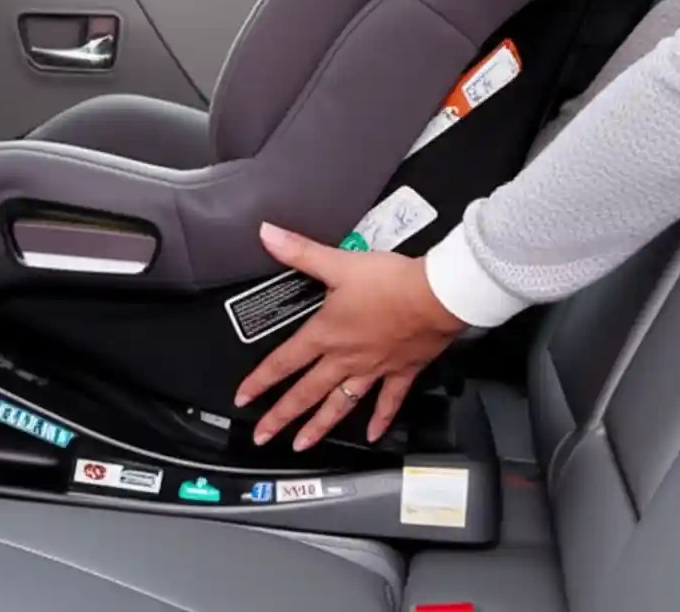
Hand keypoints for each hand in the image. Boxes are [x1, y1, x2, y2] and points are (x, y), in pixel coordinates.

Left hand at [234, 223, 466, 450]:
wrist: (436, 296)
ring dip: (319, 426)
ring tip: (301, 445)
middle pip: (306, 393)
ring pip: (340, 405)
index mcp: (327, 334)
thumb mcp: (340, 262)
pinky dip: (379, 420)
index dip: (259, 381)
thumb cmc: (391, 282)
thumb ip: (300, 251)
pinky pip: (387, 402)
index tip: (242, 398)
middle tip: (262, 436)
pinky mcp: (400, 372)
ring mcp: (373, 369)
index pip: (283, 361)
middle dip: (281, 416)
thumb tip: (267, 234)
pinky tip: (371, 435)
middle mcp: (346, 358)